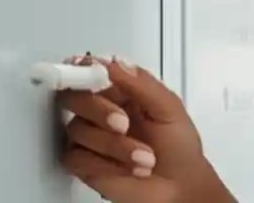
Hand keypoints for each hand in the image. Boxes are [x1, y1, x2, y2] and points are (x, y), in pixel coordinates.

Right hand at [57, 54, 234, 202]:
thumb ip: (142, 84)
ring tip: (144, 157)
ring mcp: (91, 136)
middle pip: (74, 96)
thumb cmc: (179, 148)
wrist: (180, 188)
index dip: (82, 69)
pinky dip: (104, 163)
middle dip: (98, 109)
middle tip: (123, 123)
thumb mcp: (169, 108)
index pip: (90, 70)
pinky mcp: (84, 163)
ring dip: (114, 145)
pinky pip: (75, 156)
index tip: (90, 73)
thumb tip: (115, 64)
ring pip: (78, 128)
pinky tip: (128, 167)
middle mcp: (100, 110)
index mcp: (120, 90)